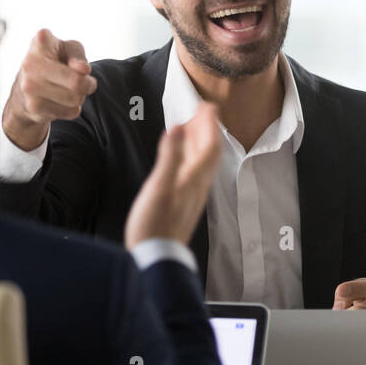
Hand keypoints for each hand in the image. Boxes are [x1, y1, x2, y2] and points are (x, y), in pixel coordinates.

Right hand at [2, 29, 97, 150]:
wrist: (26, 91)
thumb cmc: (55, 62)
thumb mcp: (69, 49)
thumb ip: (78, 55)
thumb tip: (83, 69)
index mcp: (39, 43)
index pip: (51, 41)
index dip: (65, 50)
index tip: (70, 54)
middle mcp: (30, 64)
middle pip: (77, 81)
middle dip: (88, 83)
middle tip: (85, 81)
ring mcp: (29, 86)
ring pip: (76, 98)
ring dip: (80, 96)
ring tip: (69, 90)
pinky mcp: (34, 107)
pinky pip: (71, 112)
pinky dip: (73, 108)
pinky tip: (61, 100)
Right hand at [124, 103, 221, 247]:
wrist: (156, 258)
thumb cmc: (155, 224)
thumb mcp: (160, 186)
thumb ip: (169, 156)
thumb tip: (177, 127)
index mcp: (195, 178)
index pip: (209, 144)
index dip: (210, 124)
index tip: (208, 106)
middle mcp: (198, 185)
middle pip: (207, 152)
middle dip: (206, 130)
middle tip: (200, 111)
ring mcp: (191, 195)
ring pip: (200, 162)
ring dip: (198, 143)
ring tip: (190, 128)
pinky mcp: (183, 202)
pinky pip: (191, 173)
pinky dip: (188, 158)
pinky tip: (179, 158)